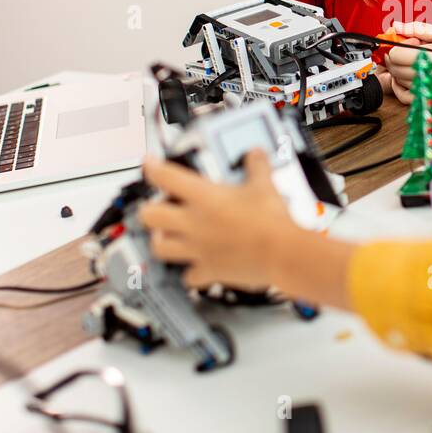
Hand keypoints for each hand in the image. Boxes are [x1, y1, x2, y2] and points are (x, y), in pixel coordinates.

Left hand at [139, 150, 298, 289]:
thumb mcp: (264, 185)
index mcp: (203, 197)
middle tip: (160, 206)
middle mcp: (193, 223)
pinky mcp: (208, 270)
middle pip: (150, 216)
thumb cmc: (270, 220)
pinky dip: (191, 273)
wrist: (281, 252)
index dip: (152, 167)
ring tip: (167, 236)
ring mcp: (197, 248)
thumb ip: (256, 167)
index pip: (165, 177)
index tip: (149, 164)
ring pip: (159, 248)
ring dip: (160, 241)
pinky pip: (189, 277)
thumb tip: (256, 155)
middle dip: (150, 209)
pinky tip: (197, 266)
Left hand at [383, 22, 431, 100]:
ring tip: (416, 62)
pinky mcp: (431, 101)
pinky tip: (407, 79)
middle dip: (397, 57)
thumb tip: (396, 25)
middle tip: (413, 50)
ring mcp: (428, 92)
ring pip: (398, 82)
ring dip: (400, 71)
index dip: (399, 46)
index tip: (413, 42)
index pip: (395, 55)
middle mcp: (426, 77)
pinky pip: (405, 98)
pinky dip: (401, 88)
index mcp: (429, 58)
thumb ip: (419, 29)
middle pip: (394, 68)